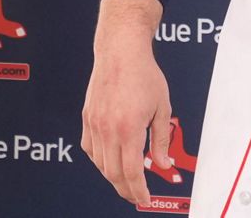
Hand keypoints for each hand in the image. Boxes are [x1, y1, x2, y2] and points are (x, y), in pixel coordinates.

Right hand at [81, 0, 171, 206]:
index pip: (132, 171)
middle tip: (137, 195)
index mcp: (129, 128)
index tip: (145, 200)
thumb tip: (164, 164)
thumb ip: (161, 139)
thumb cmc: (145, 75)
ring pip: (100, 163)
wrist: (120, 52)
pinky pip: (90, 149)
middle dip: (126, 189)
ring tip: (128, 179)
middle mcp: (108, 129)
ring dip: (113, 175)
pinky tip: (112, 159)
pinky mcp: (87, 119)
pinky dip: (101, 160)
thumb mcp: (162, 107)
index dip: (139, 190)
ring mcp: (94, 125)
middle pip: (113, 173)